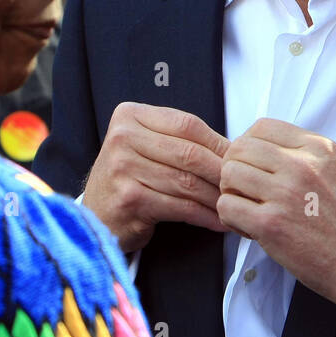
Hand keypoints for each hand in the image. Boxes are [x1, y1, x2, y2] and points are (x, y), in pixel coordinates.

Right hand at [83, 102, 229, 252]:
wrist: (94, 217)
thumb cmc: (126, 179)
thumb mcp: (145, 146)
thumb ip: (178, 139)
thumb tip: (231, 147)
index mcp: (130, 116)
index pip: (187, 124)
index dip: (218, 142)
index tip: (237, 157)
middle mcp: (123, 138)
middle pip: (189, 153)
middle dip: (221, 171)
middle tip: (241, 183)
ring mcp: (123, 168)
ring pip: (188, 181)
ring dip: (216, 196)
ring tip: (233, 203)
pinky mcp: (130, 199)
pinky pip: (181, 206)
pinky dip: (205, 215)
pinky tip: (218, 220)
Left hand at [217, 118, 335, 324]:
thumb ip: (303, 155)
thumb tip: (262, 149)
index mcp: (318, 148)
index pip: (262, 127)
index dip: (249, 146)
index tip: (254, 166)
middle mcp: (302, 166)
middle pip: (240, 148)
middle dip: (236, 168)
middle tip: (247, 191)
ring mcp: (286, 194)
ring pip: (229, 174)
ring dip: (232, 193)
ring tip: (249, 209)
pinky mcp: (271, 224)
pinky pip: (227, 206)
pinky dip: (231, 218)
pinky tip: (250, 228)